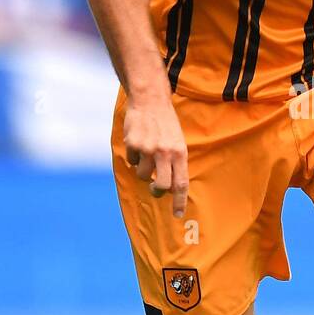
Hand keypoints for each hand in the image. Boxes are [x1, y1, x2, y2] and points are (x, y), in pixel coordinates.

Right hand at [124, 94, 188, 218]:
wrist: (150, 100)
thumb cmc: (166, 123)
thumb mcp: (178, 141)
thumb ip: (175, 162)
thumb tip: (171, 187)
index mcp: (180, 153)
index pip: (181, 183)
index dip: (179, 201)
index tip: (177, 215)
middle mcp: (165, 153)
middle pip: (161, 186)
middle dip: (157, 191)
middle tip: (155, 189)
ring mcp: (148, 149)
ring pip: (143, 175)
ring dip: (143, 170)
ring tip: (146, 154)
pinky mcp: (133, 144)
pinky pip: (132, 160)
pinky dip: (134, 156)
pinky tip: (139, 141)